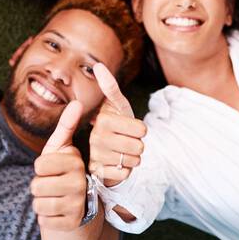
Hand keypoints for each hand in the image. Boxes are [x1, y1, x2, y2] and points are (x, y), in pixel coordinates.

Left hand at [30, 100, 88, 230]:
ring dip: (41, 203)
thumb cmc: (64, 173)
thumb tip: (76, 101)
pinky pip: (44, 221)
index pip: (39, 165)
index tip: (52, 169)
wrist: (78, 208)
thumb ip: (66, 126)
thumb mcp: (62, 149)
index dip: (40, 168)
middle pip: (36, 186)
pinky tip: (56, 213)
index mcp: (75, 162)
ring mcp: (78, 205)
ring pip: (39, 205)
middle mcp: (80, 183)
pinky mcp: (73, 223)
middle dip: (38, 188)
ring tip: (53, 199)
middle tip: (52, 186)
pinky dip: (46, 218)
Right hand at [87, 63, 146, 187]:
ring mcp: (98, 156)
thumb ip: (110, 87)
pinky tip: (117, 164)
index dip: (140, 129)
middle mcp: (97, 138)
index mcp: (103, 120)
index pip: (141, 129)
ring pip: (134, 160)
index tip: (129, 127)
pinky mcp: (100, 173)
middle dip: (138, 145)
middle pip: (139, 146)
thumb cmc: (116, 124)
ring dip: (133, 158)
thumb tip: (98, 65)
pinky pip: (126, 173)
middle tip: (127, 141)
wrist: (106, 150)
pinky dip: (126, 170)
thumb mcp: (117, 106)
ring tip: (122, 152)